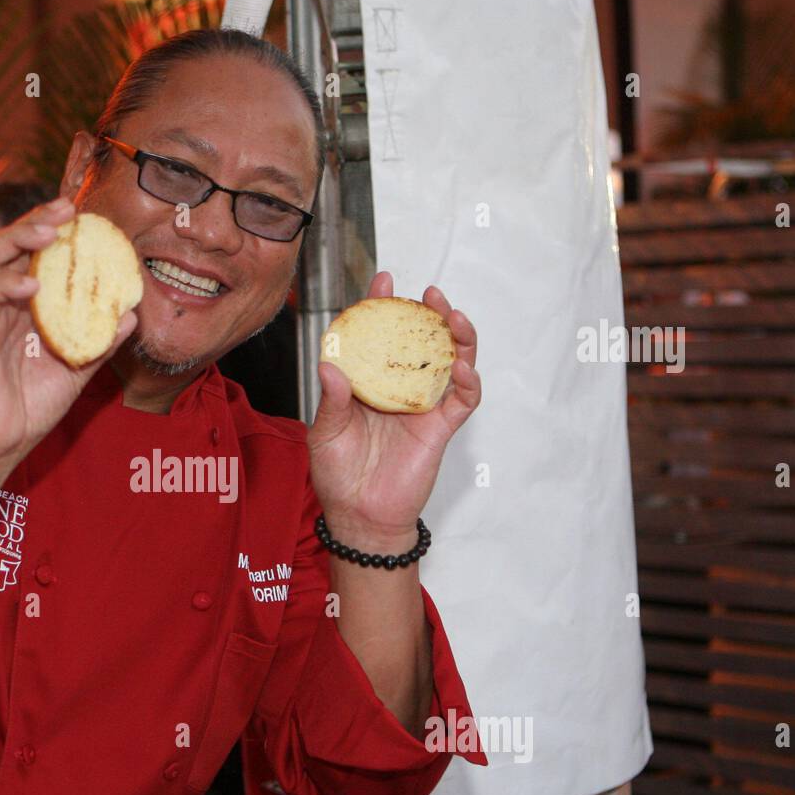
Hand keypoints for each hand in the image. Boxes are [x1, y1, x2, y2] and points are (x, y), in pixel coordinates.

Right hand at [0, 196, 136, 467]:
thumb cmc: (29, 407)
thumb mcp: (76, 370)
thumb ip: (100, 341)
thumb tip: (131, 314)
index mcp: (22, 308)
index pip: (33, 256)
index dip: (53, 230)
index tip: (81, 214)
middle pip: (10, 246)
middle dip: (36, 220)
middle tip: (66, 207)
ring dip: (18, 239)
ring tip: (48, 231)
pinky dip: (7, 286)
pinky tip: (32, 286)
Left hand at [308, 273, 480, 545]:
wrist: (359, 516)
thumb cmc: (338, 475)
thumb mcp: (325, 433)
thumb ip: (332, 399)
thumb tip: (330, 364)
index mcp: (370, 382)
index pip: (380, 336)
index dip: (383, 307)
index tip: (383, 279)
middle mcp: (400, 388)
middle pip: (422, 341)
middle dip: (428, 313)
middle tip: (427, 293)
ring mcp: (424, 406)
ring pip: (451, 362)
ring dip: (457, 336)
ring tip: (452, 315)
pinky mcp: (441, 428)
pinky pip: (463, 400)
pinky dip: (468, 380)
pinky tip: (463, 365)